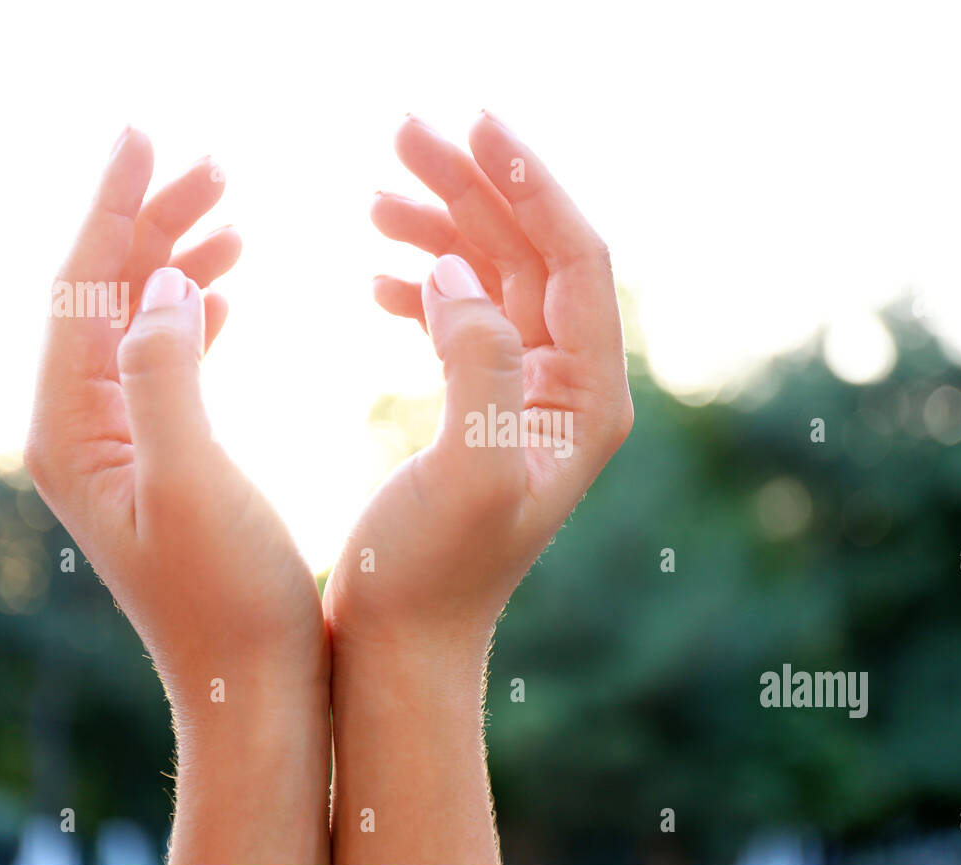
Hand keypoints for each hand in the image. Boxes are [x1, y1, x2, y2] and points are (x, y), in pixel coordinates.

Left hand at [25, 128, 330, 864]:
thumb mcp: (193, 479)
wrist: (256, 684)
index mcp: (71, 429)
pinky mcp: (158, 459)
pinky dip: (196, 314)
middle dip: (153, 223)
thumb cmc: (230, 596)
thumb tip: (171, 283)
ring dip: (179, 262)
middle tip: (217, 170)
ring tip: (234, 217)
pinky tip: (229, 294)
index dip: (112, 207)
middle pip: (102, 293)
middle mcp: (80, 430)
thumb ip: (167, 371)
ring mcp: (118, 445)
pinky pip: (163, 359)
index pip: (79, 287)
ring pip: (136, 322)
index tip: (148, 138)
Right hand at [325, 113, 631, 863]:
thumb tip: (457, 270)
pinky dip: (423, 283)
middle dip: (473, 188)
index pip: (576, 260)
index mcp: (587, 398)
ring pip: (494, 277)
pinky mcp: (482, 406)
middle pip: (532, 254)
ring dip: (441, 227)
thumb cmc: (431, 576)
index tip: (472, 124)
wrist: (402, 644)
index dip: (531, 183)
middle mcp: (569, 389)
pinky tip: (376, 271)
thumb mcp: (467, 471)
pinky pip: (462, 318)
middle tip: (401, 134)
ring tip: (373, 192)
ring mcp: (526, 396)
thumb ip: (476, 363)